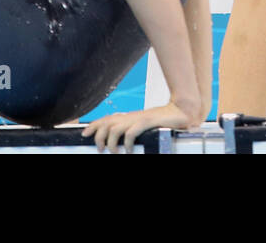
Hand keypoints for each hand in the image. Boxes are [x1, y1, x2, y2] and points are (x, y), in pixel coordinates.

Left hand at [81, 101, 196, 153]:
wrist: (181, 111)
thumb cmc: (163, 122)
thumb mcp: (144, 126)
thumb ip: (132, 130)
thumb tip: (120, 141)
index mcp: (129, 117)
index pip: (106, 119)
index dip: (94, 126)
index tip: (84, 134)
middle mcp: (131, 116)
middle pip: (107, 123)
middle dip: (99, 136)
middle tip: (100, 149)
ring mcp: (139, 118)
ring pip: (116, 128)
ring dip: (111, 142)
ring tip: (113, 153)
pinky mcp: (148, 122)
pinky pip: (132, 131)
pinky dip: (127, 142)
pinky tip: (128, 151)